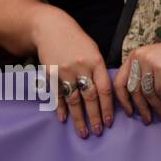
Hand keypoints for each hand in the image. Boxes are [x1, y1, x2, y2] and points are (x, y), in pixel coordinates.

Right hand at [34, 15, 112, 138]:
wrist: (50, 28)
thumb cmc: (77, 41)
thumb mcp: (93, 51)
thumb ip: (99, 71)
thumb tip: (105, 93)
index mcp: (96, 61)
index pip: (105, 89)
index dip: (108, 107)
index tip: (110, 122)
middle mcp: (81, 67)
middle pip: (90, 97)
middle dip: (95, 116)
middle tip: (98, 132)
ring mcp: (64, 71)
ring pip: (74, 99)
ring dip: (79, 118)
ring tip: (83, 132)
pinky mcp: (50, 74)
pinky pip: (57, 95)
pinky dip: (61, 108)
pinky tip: (64, 120)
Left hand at [114, 34, 160, 123]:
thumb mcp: (154, 62)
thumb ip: (142, 73)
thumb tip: (133, 99)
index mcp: (134, 56)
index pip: (119, 82)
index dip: (123, 100)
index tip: (129, 112)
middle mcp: (138, 57)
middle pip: (133, 90)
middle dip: (141, 108)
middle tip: (147, 120)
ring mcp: (150, 62)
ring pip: (147, 92)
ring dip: (155, 107)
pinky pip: (160, 91)